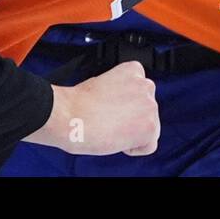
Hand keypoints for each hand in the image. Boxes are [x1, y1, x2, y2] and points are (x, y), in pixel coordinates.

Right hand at [24, 61, 159, 155]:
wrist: (69, 116)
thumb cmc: (78, 103)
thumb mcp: (103, 83)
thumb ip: (121, 90)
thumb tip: (126, 104)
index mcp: (134, 69)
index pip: (142, 93)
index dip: (126, 106)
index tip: (111, 109)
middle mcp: (146, 85)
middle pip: (148, 111)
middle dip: (132, 119)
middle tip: (109, 122)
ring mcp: (150, 106)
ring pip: (150, 128)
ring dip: (132, 132)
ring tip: (110, 129)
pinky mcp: (150, 127)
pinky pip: (149, 146)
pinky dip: (134, 148)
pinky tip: (116, 140)